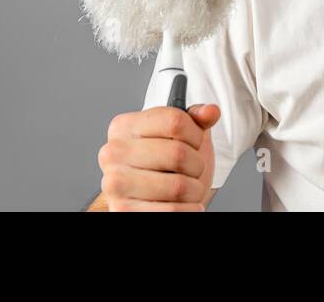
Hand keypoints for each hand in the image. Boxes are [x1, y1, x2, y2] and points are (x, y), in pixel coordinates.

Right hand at [98, 104, 220, 210]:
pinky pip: (173, 211)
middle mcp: (113, 154)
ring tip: (186, 188)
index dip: (195, 134)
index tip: (194, 142)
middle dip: (196, 165)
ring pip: (178, 186)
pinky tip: (183, 204)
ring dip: (193, 190)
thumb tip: (210, 112)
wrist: (149, 200)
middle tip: (191, 169)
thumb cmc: (165, 164)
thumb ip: (196, 120)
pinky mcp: (123, 212)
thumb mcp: (181, 136)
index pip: (175, 121)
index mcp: (123, 127)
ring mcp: (115, 184)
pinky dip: (189, 209)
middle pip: (178, 154)